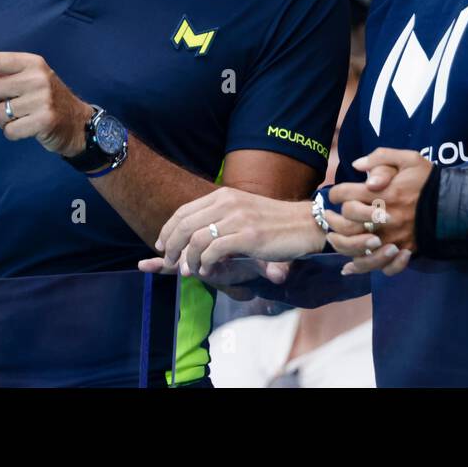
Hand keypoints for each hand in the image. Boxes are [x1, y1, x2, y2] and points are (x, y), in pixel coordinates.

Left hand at [0, 52, 92, 155]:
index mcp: (33, 63)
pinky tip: (28, 128)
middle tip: (10, 104)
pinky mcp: (44, 120)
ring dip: (5, 120)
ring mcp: (43, 99)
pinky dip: (13, 133)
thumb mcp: (30, 78)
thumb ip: (2, 74)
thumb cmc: (47, 99)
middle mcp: (38, 77)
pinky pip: (9, 130)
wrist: (78, 122)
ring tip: (22, 117)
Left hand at [142, 187, 336, 277]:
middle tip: (170, 263)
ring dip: (188, 259)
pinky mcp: (248, 236)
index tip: (162, 246)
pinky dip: (206, 264)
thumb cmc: (274, 223)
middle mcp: (228, 202)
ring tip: (190, 271)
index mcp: (224, 195)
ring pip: (197, 239)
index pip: (184, 211)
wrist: (305, 224)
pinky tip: (208, 271)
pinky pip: (214, 251)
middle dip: (172, 247)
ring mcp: (238, 218)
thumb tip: (193, 236)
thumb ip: (219, 220)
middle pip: (185, 225)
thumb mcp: (242, 213)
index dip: (168, 230)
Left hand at [326, 148, 429, 275]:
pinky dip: (361, 267)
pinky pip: (376, 265)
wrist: (453, 205)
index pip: (346, 194)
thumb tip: (357, 165)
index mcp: (382, 193)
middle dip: (333, 218)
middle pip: (346, 222)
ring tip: (333, 239)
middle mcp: (383, 217)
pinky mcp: (400, 251)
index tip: (335, 193)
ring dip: (340, 244)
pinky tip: (349, 267)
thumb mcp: (408, 159)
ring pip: (356, 247)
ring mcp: (391, 237)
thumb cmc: (428, 181)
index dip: (336, 193)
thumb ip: (381, 157)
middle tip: (330, 216)